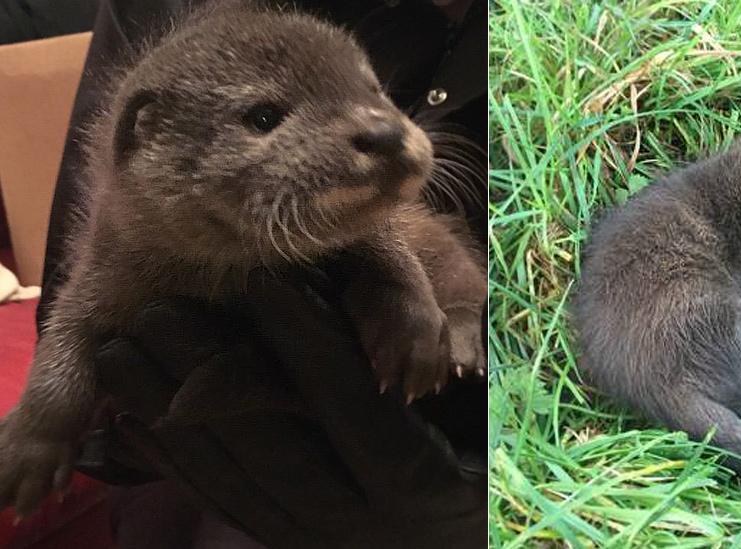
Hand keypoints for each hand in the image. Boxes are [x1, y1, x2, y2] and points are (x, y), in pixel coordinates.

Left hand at [85, 274, 484, 547]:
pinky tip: (131, 418)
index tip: (266, 282)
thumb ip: (446, 375)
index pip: (351, 406)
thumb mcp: (483, 415)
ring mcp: (314, 538)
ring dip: (170, 416)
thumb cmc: (480, 454)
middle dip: (210, 375)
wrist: (455, 538)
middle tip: (160, 310)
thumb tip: (414, 340)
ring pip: (234, 477)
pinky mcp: (284, 542)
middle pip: (273, 445)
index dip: (308, 342)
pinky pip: (222, 503)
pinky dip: (174, 461)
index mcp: (420, 480)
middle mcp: (359, 522)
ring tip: (123, 353)